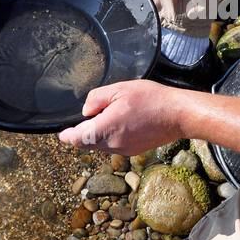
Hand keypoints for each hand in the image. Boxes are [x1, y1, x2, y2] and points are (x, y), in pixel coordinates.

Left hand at [58, 79, 184, 152]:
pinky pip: (113, 146)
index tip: (62, 133)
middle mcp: (112, 144)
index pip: (77, 139)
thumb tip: (86, 111)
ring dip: (97, 136)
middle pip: (87, 144)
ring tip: (108, 117)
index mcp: (106, 128)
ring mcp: (123, 149)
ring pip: (100, 146)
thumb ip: (96, 99)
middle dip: (82, 134)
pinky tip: (121, 123)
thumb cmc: (150, 99)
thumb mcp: (119, 89)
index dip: (67, 136)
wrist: (177, 115)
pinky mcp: (132, 150)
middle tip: (86, 119)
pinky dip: (110, 138)